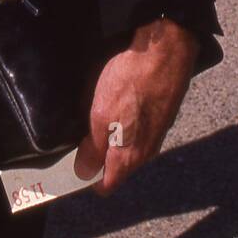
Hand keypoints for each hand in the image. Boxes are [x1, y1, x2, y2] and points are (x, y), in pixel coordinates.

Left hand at [75, 18, 198, 194]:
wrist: (165, 52)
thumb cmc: (132, 83)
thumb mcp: (102, 116)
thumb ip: (94, 148)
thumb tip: (84, 173)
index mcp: (131, 156)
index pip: (108, 185)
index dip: (88, 179)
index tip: (72, 166)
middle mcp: (146, 150)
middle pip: (117, 166)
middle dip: (97, 157)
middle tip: (78, 137)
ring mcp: (156, 132)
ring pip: (127, 146)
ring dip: (110, 137)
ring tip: (92, 117)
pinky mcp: (160, 114)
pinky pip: (137, 128)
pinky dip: (123, 121)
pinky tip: (114, 103)